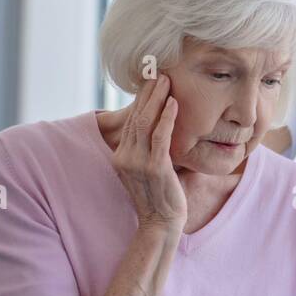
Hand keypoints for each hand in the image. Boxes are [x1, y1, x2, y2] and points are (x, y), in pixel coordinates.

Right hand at [111, 74, 186, 232]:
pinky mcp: (155, 168)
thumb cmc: (160, 195)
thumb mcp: (148, 169)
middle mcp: (125, 157)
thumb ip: (148, 149)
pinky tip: (175, 103)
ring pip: (145, 123)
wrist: (161, 223)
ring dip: (157, 99)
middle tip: (159, 73)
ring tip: (166, 81)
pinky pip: (160, 137)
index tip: (150, 81)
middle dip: (148, 93)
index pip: (130, 121)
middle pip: (135, 118)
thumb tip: (159, 126)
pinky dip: (167, 118)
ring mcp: (138, 163)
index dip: (140, 100)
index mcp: (121, 157)